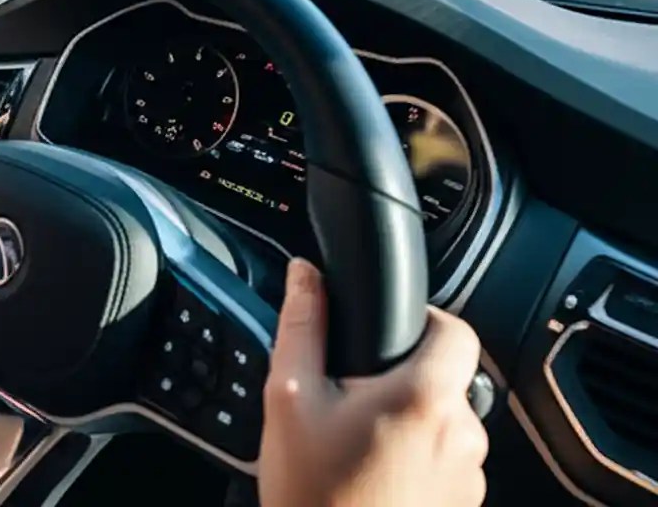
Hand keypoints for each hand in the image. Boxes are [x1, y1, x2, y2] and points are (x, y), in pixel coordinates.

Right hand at [258, 259, 487, 506]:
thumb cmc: (313, 493)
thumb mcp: (289, 398)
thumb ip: (303, 327)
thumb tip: (305, 275)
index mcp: (425, 396)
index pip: (456, 328)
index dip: (425, 319)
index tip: (393, 330)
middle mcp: (463, 433)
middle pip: (446, 377)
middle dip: (403, 379)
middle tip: (353, 400)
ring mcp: (470, 475)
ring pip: (446, 422)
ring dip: (411, 422)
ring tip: (358, 444)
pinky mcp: (464, 504)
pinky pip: (447, 462)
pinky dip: (418, 460)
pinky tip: (374, 474)